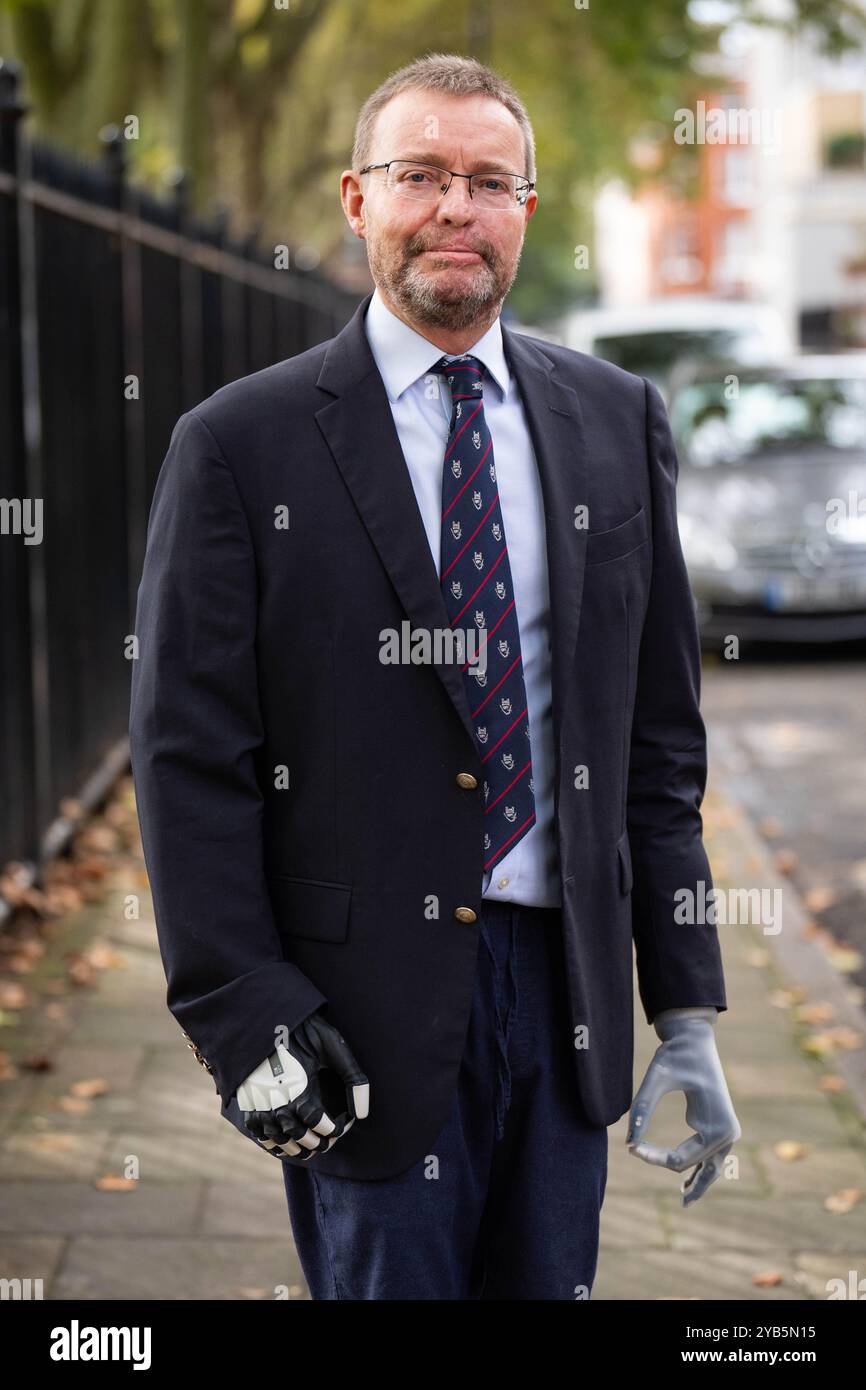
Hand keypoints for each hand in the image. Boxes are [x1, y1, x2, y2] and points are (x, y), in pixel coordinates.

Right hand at [236, 1010, 369, 1160]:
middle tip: (331, 1139)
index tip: (344, 1125)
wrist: (267, 1016)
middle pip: (301, 1137)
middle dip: (319, 1141)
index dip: (336, 1129)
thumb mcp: (334, 1047)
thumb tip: (362, 1113)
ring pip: (280, 1140)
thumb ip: (353, 1078)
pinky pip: (258, 1133)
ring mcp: (260, 1103)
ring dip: (297, 1147)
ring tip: (310, 1147)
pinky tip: (284, 1145)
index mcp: (299, 1090)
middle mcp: (277, 1102)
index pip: (321, 1126)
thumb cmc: (305, 1029)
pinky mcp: (247, 1100)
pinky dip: (272, 1144)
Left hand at [626, 1008, 740, 1205]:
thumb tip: (629, 1142)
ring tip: (684, 1203)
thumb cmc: (676, 1056)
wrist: (694, 1038)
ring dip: (697, 1183)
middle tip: (636, 1154)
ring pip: (712, 1168)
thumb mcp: (656, 1079)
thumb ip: (642, 1109)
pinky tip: (689, 1183)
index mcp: (716, 1128)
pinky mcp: (722, 1126)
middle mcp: (728, 1134)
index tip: (630, 1146)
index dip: (652, 1158)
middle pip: (693, 1165)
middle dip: (665, 1163)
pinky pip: (713, 1157)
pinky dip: (702, 1170)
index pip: (679, 1160)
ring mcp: (729, 1132)